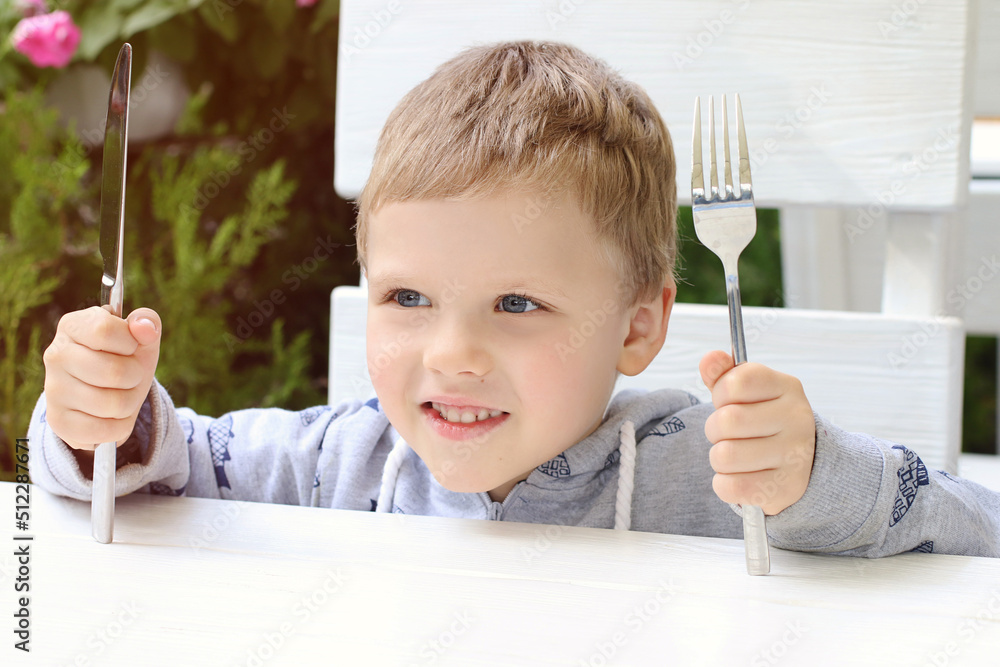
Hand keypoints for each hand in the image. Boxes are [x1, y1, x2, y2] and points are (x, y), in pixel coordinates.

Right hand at [42, 306, 160, 450]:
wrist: (106, 394)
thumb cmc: (123, 358)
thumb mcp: (140, 338)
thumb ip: (147, 322)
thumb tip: (146, 328)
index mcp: (73, 326)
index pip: (104, 330)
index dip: (130, 342)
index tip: (129, 347)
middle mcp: (55, 355)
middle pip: (115, 372)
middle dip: (135, 376)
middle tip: (128, 375)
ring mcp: (53, 390)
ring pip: (115, 404)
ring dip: (130, 402)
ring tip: (120, 394)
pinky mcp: (59, 422)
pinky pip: (106, 431)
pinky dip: (120, 426)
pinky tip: (110, 415)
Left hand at [699, 350, 815, 515]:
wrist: (801, 464)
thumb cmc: (764, 421)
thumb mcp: (748, 392)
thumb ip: (725, 374)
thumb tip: (709, 359)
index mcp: (787, 387)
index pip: (737, 381)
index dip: (720, 394)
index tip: (728, 402)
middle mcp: (797, 419)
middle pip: (726, 421)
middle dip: (714, 430)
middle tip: (728, 434)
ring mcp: (796, 455)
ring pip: (725, 456)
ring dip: (718, 458)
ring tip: (735, 455)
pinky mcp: (786, 488)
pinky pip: (730, 487)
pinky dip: (724, 484)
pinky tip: (739, 476)